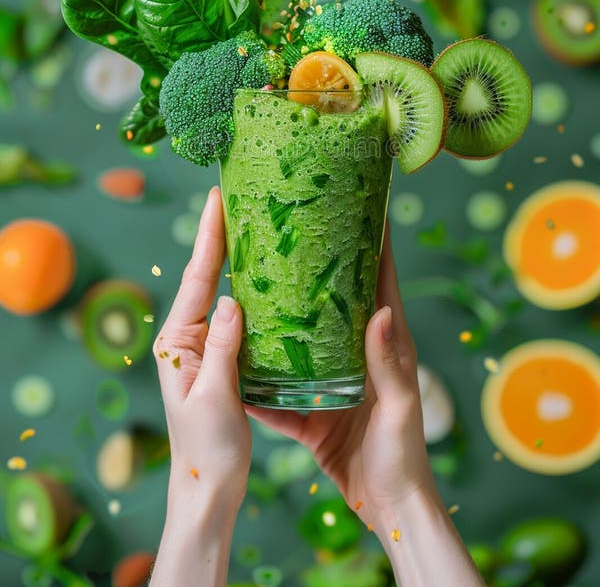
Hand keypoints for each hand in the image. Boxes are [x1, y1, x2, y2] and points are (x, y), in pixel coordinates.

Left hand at [153, 186, 251, 516]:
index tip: (218, 199)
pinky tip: (267, 276)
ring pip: (223, 293)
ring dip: (236, 260)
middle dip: (220, 237)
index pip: (197, 279)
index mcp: (178, 342)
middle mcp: (188, 338)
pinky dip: (250, 292)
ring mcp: (206, 347)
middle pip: (207, 277)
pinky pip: (239, 317)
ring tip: (254, 223)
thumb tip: (232, 300)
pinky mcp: (224, 360)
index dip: (210, 237)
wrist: (208, 489)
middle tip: (236, 196)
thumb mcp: (215, 397)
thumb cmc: (207, 449)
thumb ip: (222, 347)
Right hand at [243, 221, 435, 529]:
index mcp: (387, 348)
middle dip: (318, 266)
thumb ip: (389, 364)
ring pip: (303, 340)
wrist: (388, 510)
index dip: (375, 242)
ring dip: (282, 317)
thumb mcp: (399, 409)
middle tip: (291, 233)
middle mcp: (357, 356)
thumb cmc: (403, 457)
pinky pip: (281, 389)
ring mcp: (333, 383)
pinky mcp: (313, 411)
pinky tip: (234, 361)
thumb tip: (383, 310)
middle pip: (336, 301)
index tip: (360, 203)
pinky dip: (260, 378)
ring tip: (252, 286)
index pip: (382, 283)